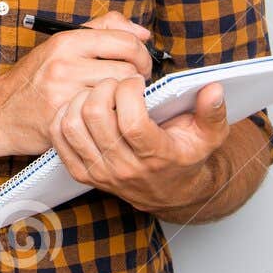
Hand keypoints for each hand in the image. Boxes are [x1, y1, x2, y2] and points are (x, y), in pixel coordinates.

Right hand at [0, 11, 153, 155]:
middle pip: (128, 69)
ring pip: (121, 94)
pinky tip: (105, 117)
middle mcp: (64, 64)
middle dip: (138, 79)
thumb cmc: (33, 79)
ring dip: (126, 100)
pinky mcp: (64, 120)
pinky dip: (111, 117)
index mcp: (66, 41)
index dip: (142, 54)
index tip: (140, 65)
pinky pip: (105, 116)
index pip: (125, 41)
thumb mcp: (62, 45)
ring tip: (119, 101)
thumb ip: (103, 29)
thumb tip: (142, 32)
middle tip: (133, 87)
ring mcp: (64, 94)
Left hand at [49, 77, 230, 211]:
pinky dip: (65, 115)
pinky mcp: (82, 172)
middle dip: (105, 87)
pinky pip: (59, 138)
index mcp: (155, 156)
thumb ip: (213, 112)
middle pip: (96, 117)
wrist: (170, 192)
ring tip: (101, 92)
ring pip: (73, 125)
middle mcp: (124, 168)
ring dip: (83, 98)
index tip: (137, 80)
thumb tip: (213, 88)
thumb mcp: (208, 136)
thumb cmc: (186, 155)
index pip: (131, 122)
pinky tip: (83, 105)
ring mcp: (100, 172)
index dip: (129, 92)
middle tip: (117, 82)